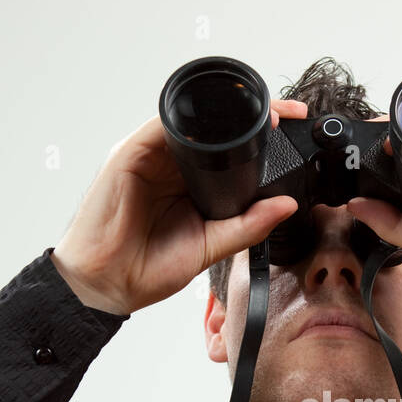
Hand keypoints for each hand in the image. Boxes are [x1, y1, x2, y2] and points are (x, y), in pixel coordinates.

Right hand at [51, 99, 309, 315]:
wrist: (108, 285)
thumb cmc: (148, 268)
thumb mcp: (211, 246)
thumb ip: (247, 225)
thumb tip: (286, 206)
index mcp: (191, 185)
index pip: (230, 152)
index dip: (260, 138)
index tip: (294, 127)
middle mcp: (171, 165)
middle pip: (214, 130)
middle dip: (250, 120)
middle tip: (286, 117)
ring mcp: (150, 157)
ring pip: (191, 122)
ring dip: (225, 116)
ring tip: (261, 118)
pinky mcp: (129, 154)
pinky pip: (160, 126)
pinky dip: (188, 121)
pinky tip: (213, 125)